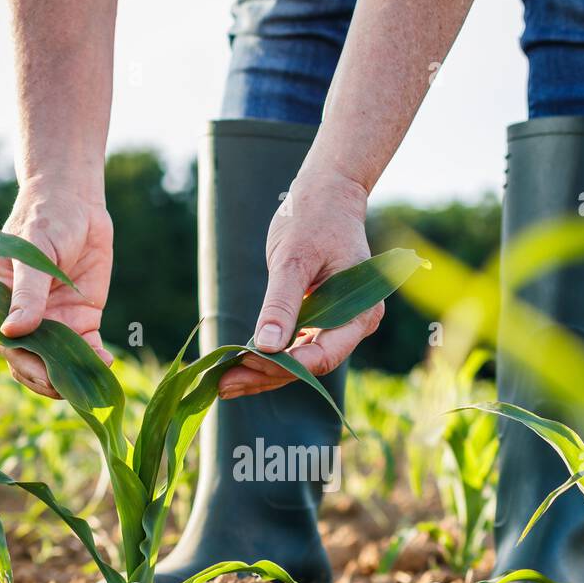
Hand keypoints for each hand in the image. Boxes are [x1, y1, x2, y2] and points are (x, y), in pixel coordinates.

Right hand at [0, 180, 113, 397]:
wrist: (77, 202)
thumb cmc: (46, 219)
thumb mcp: (35, 252)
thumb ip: (27, 291)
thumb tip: (13, 330)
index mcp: (0, 302)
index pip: (7, 343)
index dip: (25, 364)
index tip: (45, 376)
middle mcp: (25, 318)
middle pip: (32, 360)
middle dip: (50, 379)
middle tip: (72, 388)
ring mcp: (53, 322)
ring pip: (58, 362)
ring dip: (73, 376)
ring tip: (92, 382)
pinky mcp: (80, 320)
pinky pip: (85, 349)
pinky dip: (95, 360)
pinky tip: (107, 363)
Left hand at [217, 169, 381, 399]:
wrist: (327, 196)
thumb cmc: (314, 219)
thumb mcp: (294, 259)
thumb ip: (281, 303)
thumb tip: (266, 346)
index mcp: (360, 312)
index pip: (323, 355)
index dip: (286, 365)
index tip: (248, 362)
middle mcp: (354, 325)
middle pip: (309, 365)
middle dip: (266, 375)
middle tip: (224, 386)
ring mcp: (338, 326)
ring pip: (299, 361)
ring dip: (262, 373)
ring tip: (223, 384)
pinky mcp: (320, 321)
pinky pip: (294, 346)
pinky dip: (267, 356)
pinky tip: (237, 367)